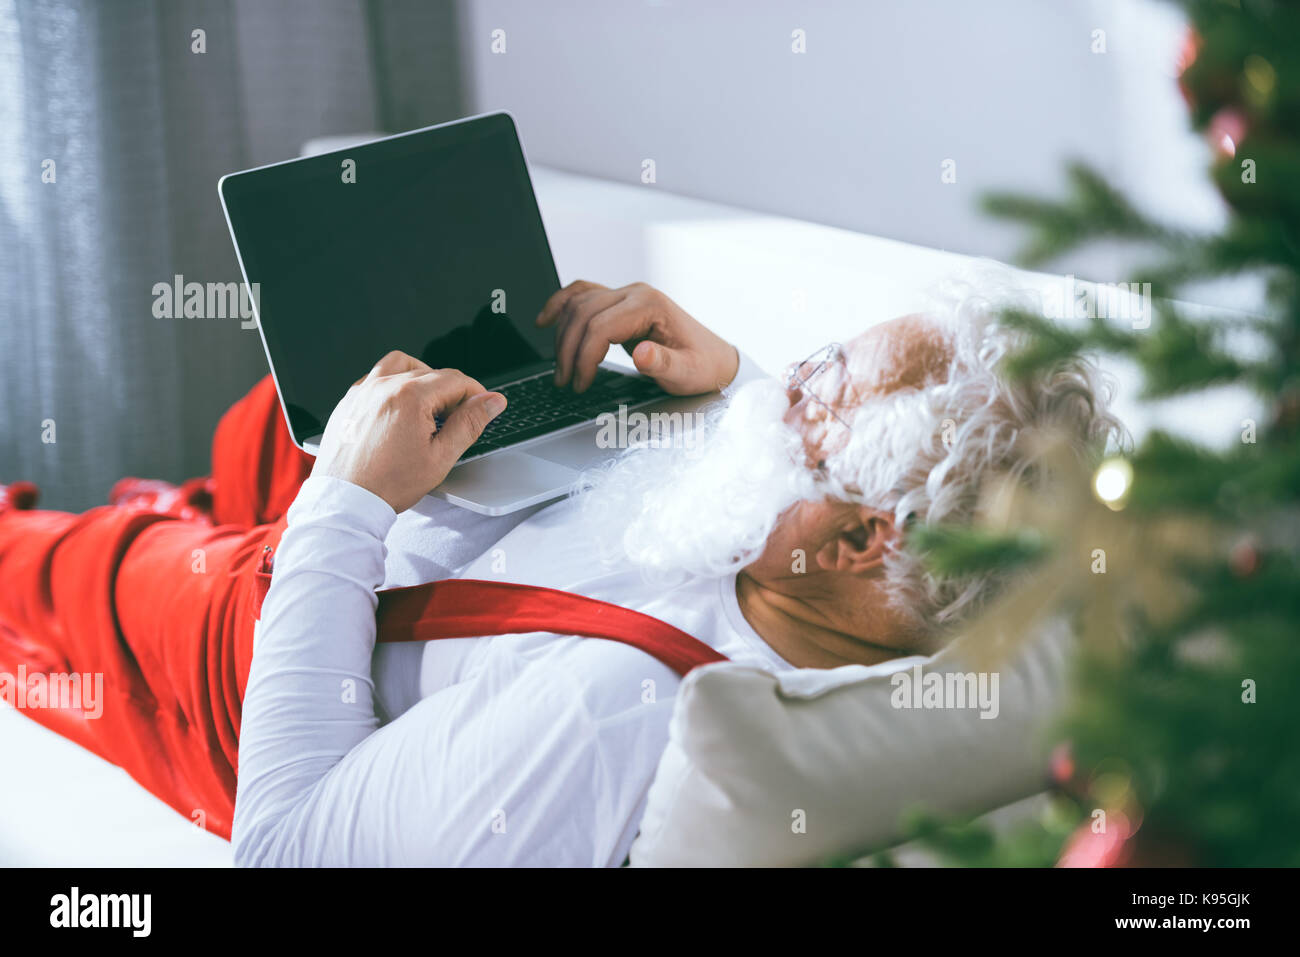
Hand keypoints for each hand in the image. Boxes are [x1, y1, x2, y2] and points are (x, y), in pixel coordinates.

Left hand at [312, 351, 506, 512]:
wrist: (345, 501)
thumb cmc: (387, 484)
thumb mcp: (440, 457)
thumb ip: (469, 423)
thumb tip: (491, 402)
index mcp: (410, 397)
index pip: (455, 380)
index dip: (476, 393)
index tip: (481, 407)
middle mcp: (384, 386)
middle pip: (431, 372)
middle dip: (450, 392)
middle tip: (455, 421)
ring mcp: (363, 391)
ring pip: (402, 365)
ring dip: (422, 378)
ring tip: (428, 406)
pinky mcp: (350, 400)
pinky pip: (376, 377)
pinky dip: (394, 384)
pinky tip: (400, 409)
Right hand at [536, 280, 739, 394]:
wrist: (714, 359)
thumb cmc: (702, 366)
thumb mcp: (687, 372)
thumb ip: (664, 363)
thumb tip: (641, 352)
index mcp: (650, 305)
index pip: (600, 326)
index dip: (584, 357)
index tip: (581, 384)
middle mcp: (635, 294)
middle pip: (583, 314)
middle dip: (568, 350)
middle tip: (565, 382)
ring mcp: (625, 295)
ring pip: (578, 305)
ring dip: (562, 336)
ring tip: (561, 369)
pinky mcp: (619, 303)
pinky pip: (582, 296)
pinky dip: (560, 306)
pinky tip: (545, 320)